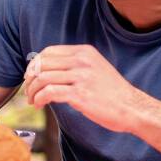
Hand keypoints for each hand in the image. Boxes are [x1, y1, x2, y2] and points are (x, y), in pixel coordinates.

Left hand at [23, 45, 146, 135]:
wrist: (133, 108)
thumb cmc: (114, 93)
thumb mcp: (96, 68)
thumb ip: (76, 65)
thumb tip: (50, 69)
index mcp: (85, 52)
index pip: (49, 51)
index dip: (35, 64)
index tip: (30, 76)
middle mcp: (82, 61)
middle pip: (42, 63)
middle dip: (30, 78)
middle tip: (28, 90)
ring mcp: (81, 77)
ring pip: (43, 78)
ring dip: (32, 91)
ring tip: (32, 100)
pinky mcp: (80, 94)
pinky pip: (49, 92)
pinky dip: (39, 99)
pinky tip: (40, 105)